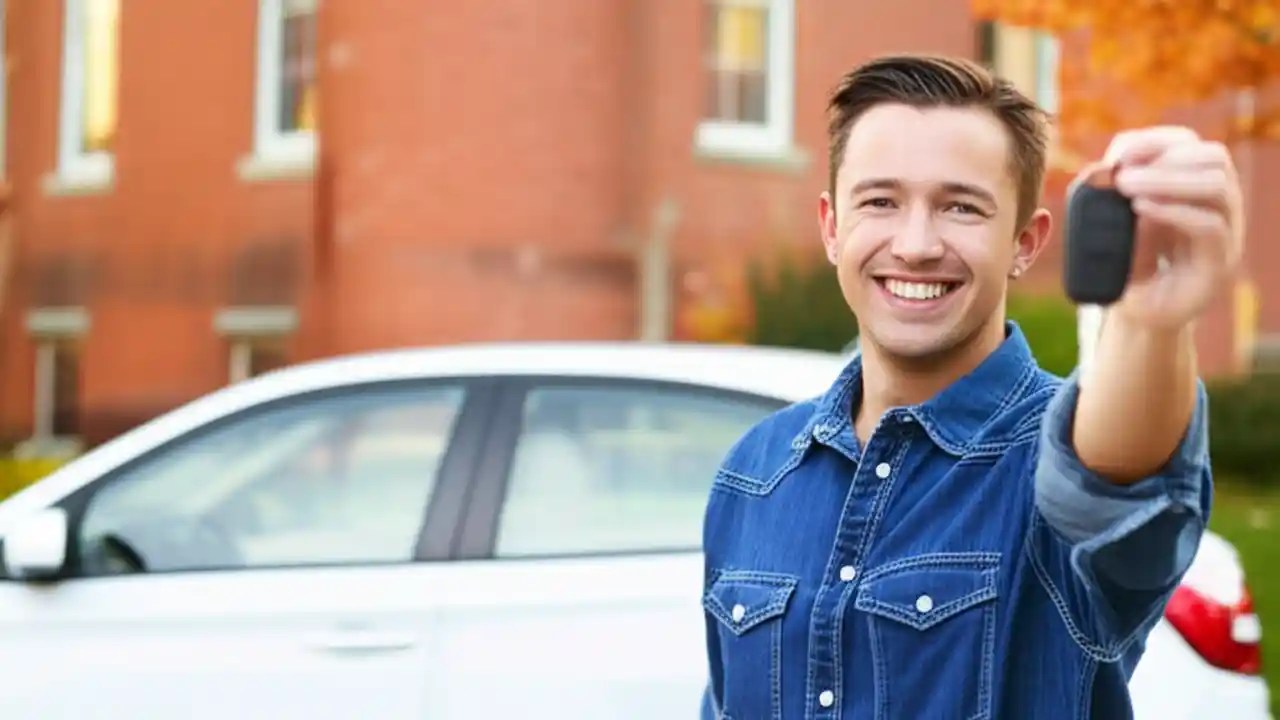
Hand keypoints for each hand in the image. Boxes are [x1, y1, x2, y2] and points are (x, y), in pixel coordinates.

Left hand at [1091, 126, 1244, 328]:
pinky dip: (1173, 211)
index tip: (1120, 155)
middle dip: (1166, 158)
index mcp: (1194, 188)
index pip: (1192, 145)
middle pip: (1213, 157)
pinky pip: (1210, 225)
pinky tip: (1140, 209)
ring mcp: (1225, 232)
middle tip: (1122, 175)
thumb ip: (1111, 197)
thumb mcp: (1115, 225)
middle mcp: (1218, 204)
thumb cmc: (1128, 264)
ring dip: (1168, 179)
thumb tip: (1100, 169)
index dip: (1158, 142)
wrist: (1140, 314)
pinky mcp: (1220, 262)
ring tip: (1126, 188)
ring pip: (1217, 184)